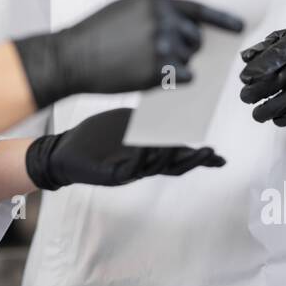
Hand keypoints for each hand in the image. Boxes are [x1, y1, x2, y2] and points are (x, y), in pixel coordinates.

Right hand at [13, 0, 243, 108]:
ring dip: (177, 65)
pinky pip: (185, 77)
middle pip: (196, 39)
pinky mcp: (159, 70)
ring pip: (189, 60)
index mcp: (156, 2)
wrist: (71, 57)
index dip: (221, 19)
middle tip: (165, 55)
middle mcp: (163, 21)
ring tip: (147, 66)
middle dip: (187, 48)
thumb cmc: (93, 34)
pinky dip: (175, 80)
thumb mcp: (124, 8)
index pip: (198, 9)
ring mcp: (162, 46)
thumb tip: (183, 24)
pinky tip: (153, 78)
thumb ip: (153, 12)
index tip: (239, 27)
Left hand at [25, 108, 224, 190]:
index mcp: (148, 154)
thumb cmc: (96, 136)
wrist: (65, 150)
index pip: (178, 156)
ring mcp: (128, 171)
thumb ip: (147, 120)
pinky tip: (148, 148)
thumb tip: (168, 110)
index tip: (220, 158)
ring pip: (155, 169)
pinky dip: (141, 159)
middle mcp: (142, 165)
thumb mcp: (127, 123)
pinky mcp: (111, 175)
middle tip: (212, 155)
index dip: (199, 158)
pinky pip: (130, 169)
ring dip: (170, 158)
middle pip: (174, 167)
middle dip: (194, 161)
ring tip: (183, 148)